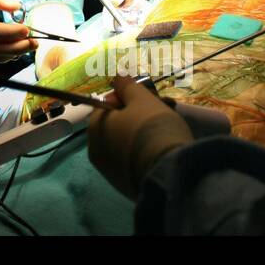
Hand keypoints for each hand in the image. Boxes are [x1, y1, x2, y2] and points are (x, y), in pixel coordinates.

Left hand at [87, 75, 191, 198]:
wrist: (169, 172)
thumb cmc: (152, 129)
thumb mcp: (142, 99)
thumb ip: (127, 86)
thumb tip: (116, 78)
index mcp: (95, 127)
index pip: (108, 105)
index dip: (129, 100)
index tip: (150, 100)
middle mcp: (95, 150)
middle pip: (117, 125)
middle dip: (139, 117)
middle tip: (164, 112)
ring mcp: (109, 171)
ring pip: (126, 144)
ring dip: (143, 135)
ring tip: (167, 131)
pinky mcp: (124, 186)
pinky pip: (133, 163)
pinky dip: (145, 155)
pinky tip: (162, 152)